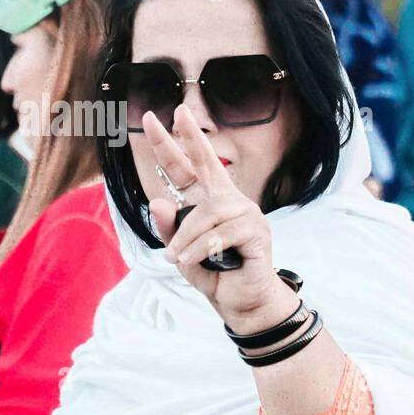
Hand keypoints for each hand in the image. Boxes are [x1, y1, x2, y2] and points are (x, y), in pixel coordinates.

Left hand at [139, 106, 294, 332]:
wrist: (242, 303)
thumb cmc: (215, 276)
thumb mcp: (181, 254)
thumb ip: (169, 230)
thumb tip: (158, 200)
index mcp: (210, 202)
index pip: (188, 168)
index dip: (173, 143)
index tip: (157, 117)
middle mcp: (229, 201)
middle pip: (207, 163)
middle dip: (191, 137)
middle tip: (178, 112)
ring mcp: (246, 214)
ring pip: (205, 213)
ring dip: (185, 237)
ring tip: (175, 258)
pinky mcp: (256, 232)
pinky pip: (219, 233)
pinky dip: (199, 248)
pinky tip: (190, 260)